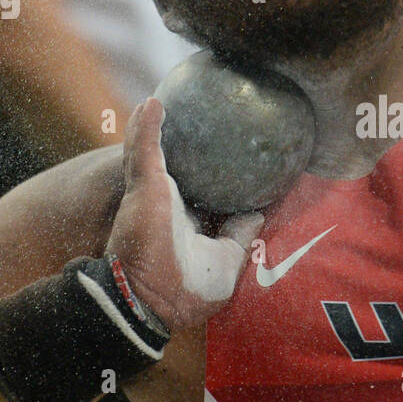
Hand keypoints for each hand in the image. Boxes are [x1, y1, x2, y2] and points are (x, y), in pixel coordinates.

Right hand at [105, 98, 262, 330]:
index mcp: (188, 224)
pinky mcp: (146, 185)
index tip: (231, 157)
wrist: (150, 298)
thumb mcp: (227, 261)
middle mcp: (169, 206)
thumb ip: (241, 234)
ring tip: (160, 104)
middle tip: (199, 119)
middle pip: (175, 168)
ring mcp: (154, 194)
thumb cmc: (188, 288)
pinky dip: (146, 126)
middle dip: (180, 145)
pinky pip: (145, 147)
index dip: (213, 176)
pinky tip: (152, 103)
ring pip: (153, 153)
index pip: (201, 192)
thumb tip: (258, 211)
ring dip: (154, 129)